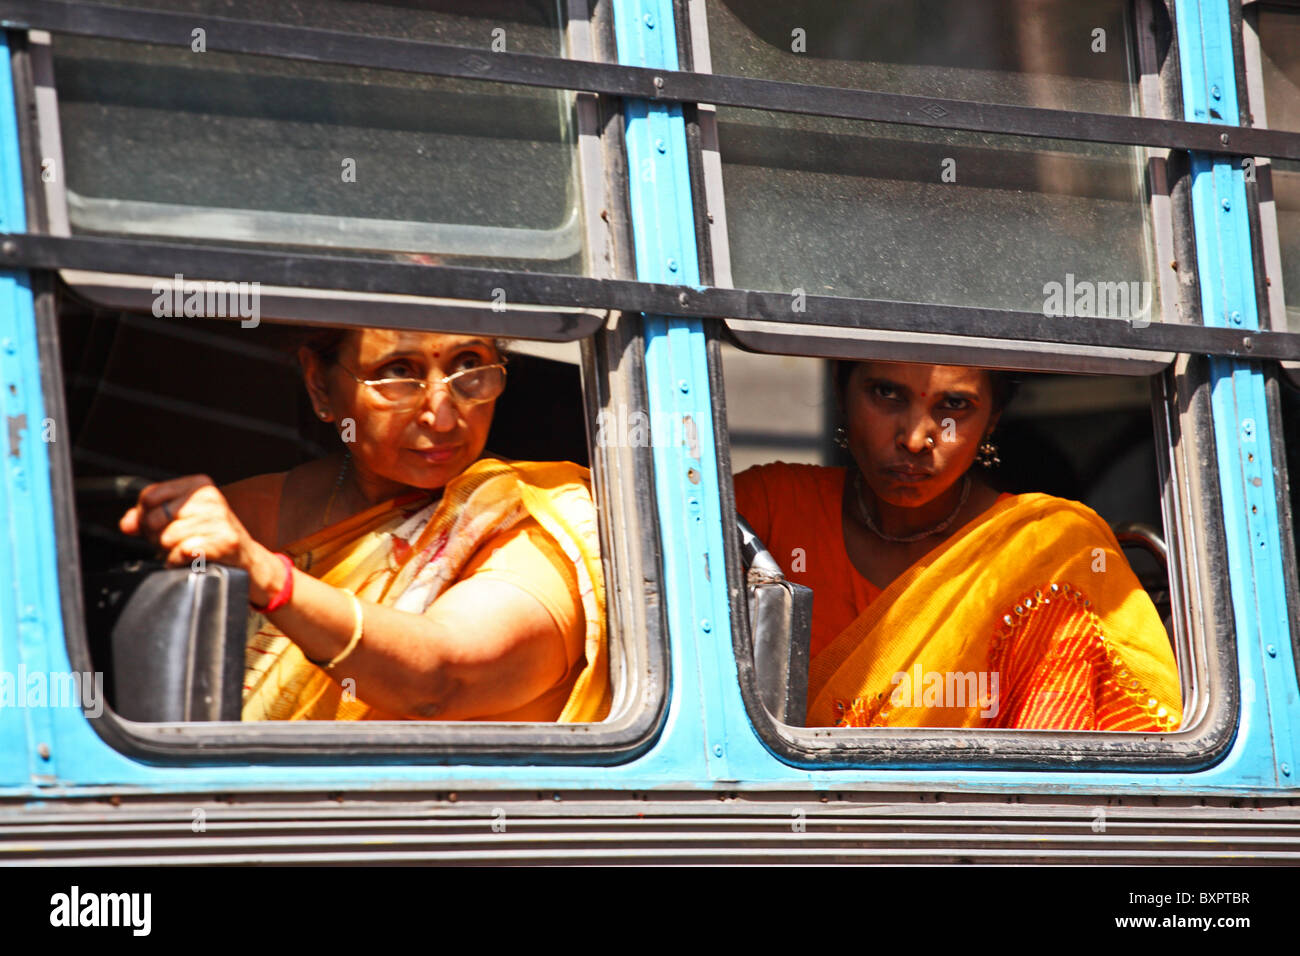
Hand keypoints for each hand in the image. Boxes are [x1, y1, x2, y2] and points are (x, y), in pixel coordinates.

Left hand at [119, 474, 260, 571]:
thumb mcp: (181, 518)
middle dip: (155, 536)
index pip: (150, 496)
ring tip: (184, 549)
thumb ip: (148, 516)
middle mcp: (210, 498)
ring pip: (166, 538)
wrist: (245, 559)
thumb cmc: (210, 536)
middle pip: (154, 518)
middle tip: (172, 541)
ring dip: (169, 551)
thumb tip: (127, 524)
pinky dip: (178, 561)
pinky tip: (190, 558)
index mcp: (199, 485)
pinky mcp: (223, 541)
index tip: (155, 525)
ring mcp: (218, 518)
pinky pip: (180, 552)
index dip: (144, 515)